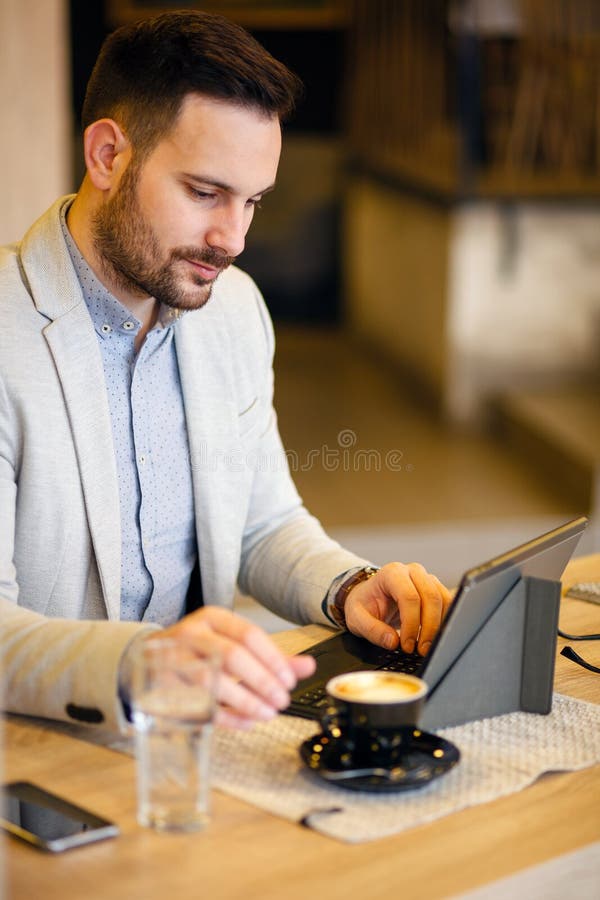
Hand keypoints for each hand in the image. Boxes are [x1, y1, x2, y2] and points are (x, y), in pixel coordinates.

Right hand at [157, 606, 314, 728]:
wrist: (147, 658)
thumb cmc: (200, 650)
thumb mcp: (234, 644)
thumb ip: (270, 656)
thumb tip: (308, 667)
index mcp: (213, 619)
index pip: (249, 635)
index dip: (273, 659)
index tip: (290, 680)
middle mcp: (191, 635)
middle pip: (232, 656)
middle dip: (262, 681)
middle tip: (282, 700)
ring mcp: (174, 660)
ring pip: (213, 681)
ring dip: (245, 700)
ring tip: (267, 713)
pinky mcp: (165, 688)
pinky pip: (198, 705)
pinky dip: (227, 717)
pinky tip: (247, 723)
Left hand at [343, 563, 452, 654]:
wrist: (369, 596)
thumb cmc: (364, 604)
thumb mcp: (357, 618)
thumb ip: (372, 630)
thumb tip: (393, 641)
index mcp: (391, 573)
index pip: (409, 597)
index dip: (411, 623)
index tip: (407, 645)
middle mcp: (412, 571)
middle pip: (431, 597)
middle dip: (429, 627)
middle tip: (422, 650)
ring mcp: (426, 578)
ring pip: (443, 600)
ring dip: (439, 626)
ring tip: (426, 646)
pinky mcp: (435, 588)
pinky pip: (448, 604)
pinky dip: (444, 621)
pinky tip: (433, 637)